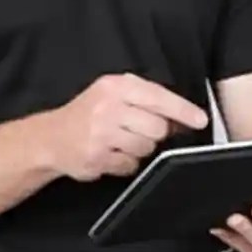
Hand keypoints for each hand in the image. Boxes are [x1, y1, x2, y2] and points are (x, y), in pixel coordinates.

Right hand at [44, 73, 208, 181]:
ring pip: (146, 148)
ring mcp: (101, 134)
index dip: (183, 110)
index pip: (159, 97)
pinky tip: (111, 153)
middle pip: (158, 127)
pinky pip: (130, 165)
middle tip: (139, 130)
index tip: (200, 120)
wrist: (51, 137)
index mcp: (116, 87)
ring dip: (139, 149)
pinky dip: (125, 163)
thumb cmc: (89, 114)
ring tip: (120, 141)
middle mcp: (108, 107)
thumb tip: (183, 118)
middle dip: (155, 133)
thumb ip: (147, 100)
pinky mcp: (97, 158)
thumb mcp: (114, 94)